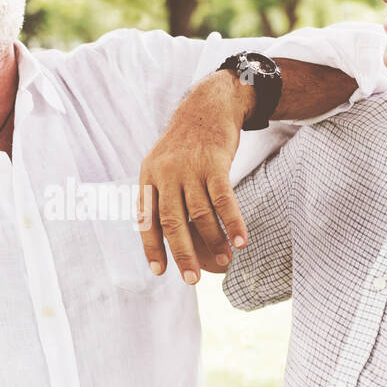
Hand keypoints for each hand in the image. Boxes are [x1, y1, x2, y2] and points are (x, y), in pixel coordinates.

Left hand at [138, 69, 253, 282]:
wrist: (208, 105)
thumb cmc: (186, 144)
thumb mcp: (162, 163)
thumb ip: (161, 194)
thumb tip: (165, 235)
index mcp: (149, 176)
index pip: (146, 219)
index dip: (152, 247)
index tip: (160, 272)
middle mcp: (166, 173)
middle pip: (173, 222)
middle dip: (183, 255)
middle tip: (192, 280)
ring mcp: (190, 168)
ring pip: (201, 214)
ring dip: (214, 242)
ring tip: (224, 263)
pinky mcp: (215, 163)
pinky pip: (224, 200)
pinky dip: (232, 223)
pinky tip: (240, 241)